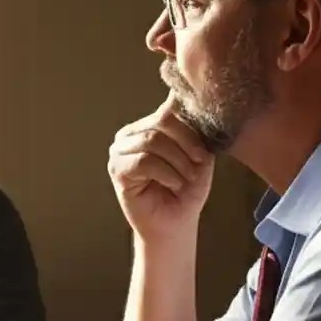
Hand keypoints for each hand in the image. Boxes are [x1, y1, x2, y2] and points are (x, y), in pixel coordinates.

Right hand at [108, 93, 214, 241]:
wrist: (176, 223)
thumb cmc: (187, 190)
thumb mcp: (198, 154)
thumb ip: (195, 128)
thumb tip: (193, 98)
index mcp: (149, 125)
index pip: (168, 109)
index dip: (190, 124)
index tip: (203, 148)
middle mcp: (131, 134)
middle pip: (161, 122)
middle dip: (187, 143)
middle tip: (198, 164)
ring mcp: (120, 151)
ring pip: (153, 140)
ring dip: (178, 162)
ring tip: (185, 179)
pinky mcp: (117, 169)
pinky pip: (144, 161)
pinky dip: (165, 173)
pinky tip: (173, 185)